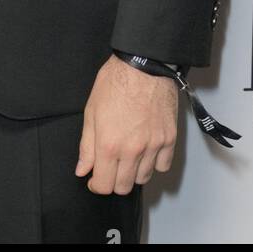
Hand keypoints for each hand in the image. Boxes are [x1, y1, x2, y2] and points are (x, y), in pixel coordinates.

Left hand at [76, 54, 177, 192]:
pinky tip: (147, 151)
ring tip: (128, 155)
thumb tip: (82, 169)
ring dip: (134, 172)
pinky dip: (154, 163)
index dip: (96, 185)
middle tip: (110, 167)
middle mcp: (132, 151)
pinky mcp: (169, 139)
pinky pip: (163, 165)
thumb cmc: (115, 82)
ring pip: (143, 178)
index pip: (104, 185)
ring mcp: (153, 146)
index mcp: (109, 145)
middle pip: (124, 187)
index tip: (95, 178)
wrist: (143, 64)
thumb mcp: (91, 111)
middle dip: (114, 181)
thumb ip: (87, 145)